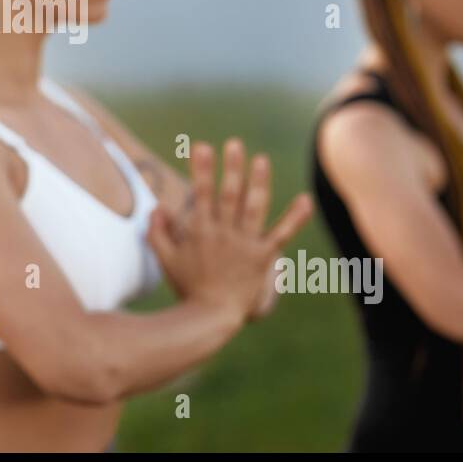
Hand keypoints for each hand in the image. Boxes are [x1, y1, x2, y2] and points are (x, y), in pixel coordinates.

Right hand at [147, 139, 312, 323]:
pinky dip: (295, 218)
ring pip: (254, 207)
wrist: (209, 318)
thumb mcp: (165, 259)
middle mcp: (223, 233)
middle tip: (235, 144)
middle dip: (232, 167)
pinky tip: (306, 200)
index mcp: (200, 230)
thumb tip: (156, 206)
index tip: (203, 146)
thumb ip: (157, 231)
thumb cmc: (187, 287)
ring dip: (258, 182)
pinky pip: (281, 234)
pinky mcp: (262, 257)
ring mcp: (244, 244)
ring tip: (261, 160)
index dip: (202, 169)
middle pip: (228, 194)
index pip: (201, 193)